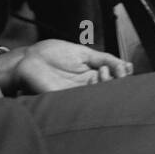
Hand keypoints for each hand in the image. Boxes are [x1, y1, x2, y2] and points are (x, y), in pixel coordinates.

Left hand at [0, 39, 131, 94]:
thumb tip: (124, 65)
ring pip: (101, 96)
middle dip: (119, 81)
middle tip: (118, 70)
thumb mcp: (83, 53)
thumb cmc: (52, 54)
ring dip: (108, 83)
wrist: (29, 59)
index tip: (125, 68)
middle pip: (110, 90)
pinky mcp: (68, 100)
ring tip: (102, 71)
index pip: (113, 80)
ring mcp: (78, 94)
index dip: (122, 75)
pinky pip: (86, 100)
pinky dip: (96, 90)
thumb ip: (104, 59)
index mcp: (91, 75)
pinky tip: (96, 77)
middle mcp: (87, 87)